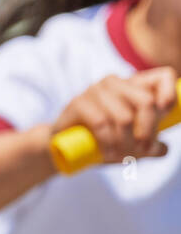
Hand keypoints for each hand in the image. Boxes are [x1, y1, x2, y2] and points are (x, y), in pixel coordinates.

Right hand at [50, 67, 176, 163]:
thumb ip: (151, 145)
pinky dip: (108, 142)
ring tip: (122, 157)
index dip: (170, 94)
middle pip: (146, 101)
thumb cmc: (102, 139)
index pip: (163, 77)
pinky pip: (102, 123)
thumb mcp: (132, 143)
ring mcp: (95, 90)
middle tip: (143, 150)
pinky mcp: (78, 102)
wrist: (63, 143)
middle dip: (148, 132)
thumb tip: (163, 148)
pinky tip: (107, 153)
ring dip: (126, 143)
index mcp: (134, 86)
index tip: (165, 116)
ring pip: (124, 117)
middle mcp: (115, 83)